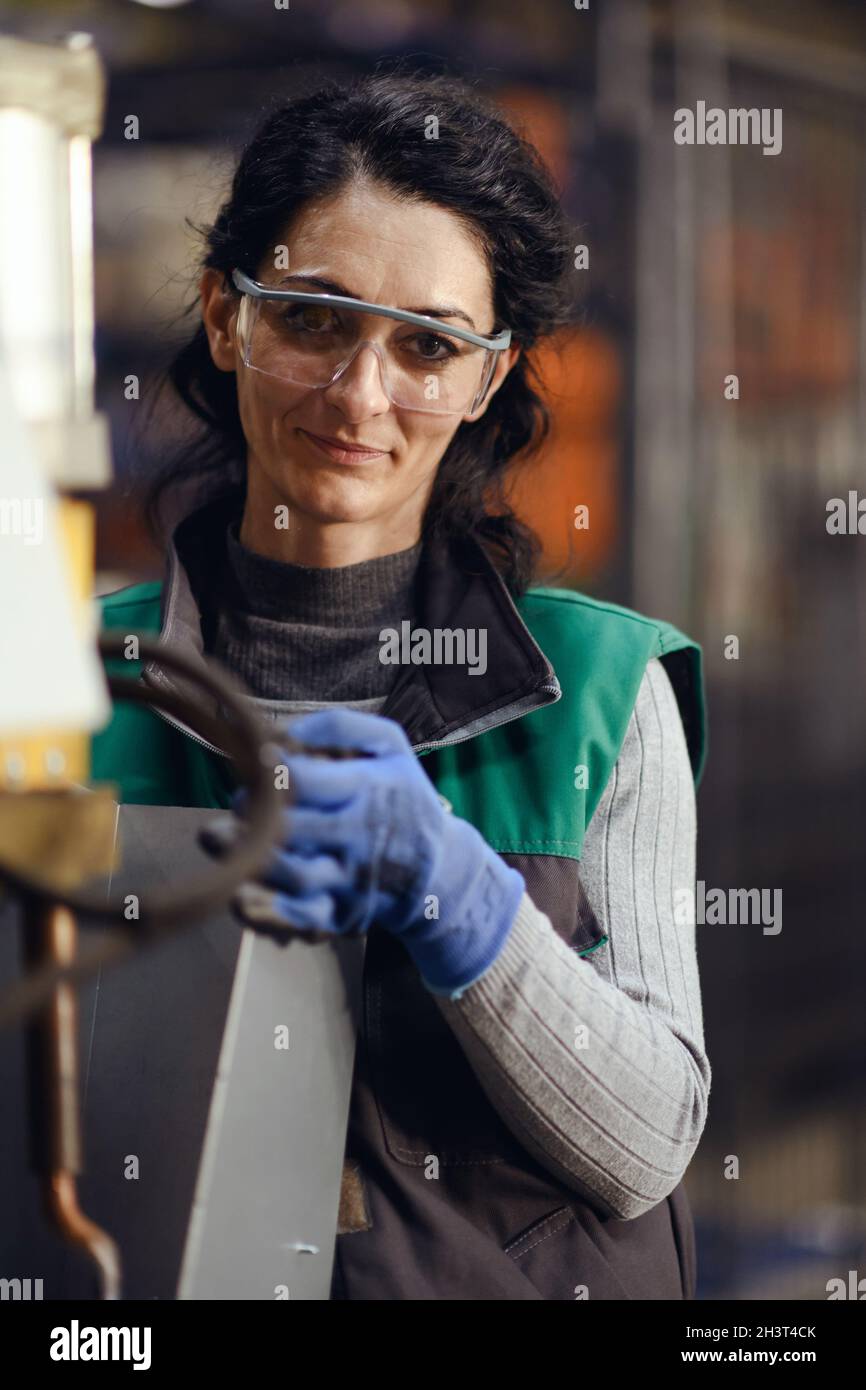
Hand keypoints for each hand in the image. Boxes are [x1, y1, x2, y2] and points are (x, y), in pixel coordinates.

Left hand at [199, 708, 524, 997]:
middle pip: (292, 827)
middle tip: (241, 801)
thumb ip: (340, 727)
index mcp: (371, 788)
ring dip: (250, 858)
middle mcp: (362, 835)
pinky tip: (237, 894)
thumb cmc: (402, 796)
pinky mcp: (343, 914)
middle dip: (252, 811)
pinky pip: (301, 918)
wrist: (440, 871)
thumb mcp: (391, 747)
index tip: (260, 759)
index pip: (306, 779)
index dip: (271, 768)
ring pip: (294, 874)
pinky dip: (266, 911)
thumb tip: (285, 731)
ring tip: (219, 837)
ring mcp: (352, 879)